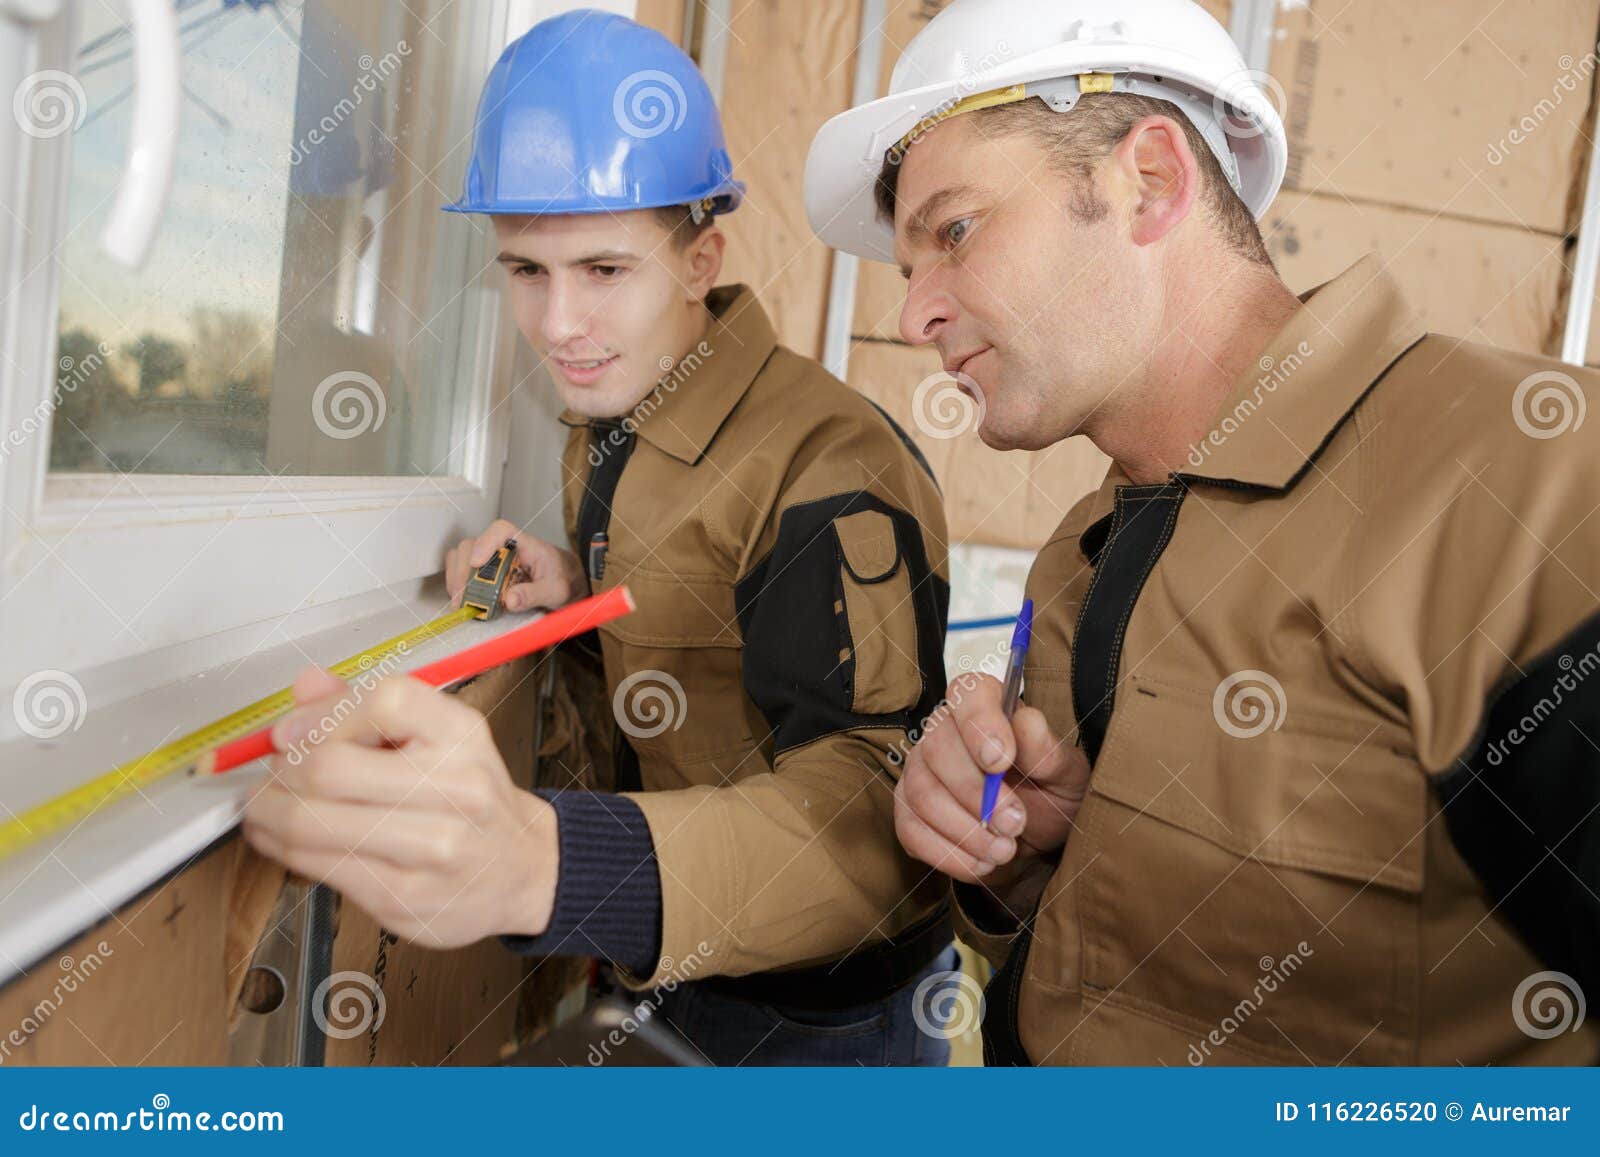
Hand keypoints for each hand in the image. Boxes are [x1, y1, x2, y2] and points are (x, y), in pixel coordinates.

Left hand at [242, 667, 556, 948]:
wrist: (523, 870)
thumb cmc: (471, 797)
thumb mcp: (439, 736)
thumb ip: (368, 706)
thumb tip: (305, 686)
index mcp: (462, 734)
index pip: (382, 701)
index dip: (320, 715)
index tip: (291, 730)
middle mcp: (456, 788)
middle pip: (330, 768)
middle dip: (279, 770)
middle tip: (270, 772)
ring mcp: (432, 847)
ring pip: (312, 824)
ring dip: (267, 812)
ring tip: (262, 806)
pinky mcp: (405, 896)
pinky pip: (319, 867)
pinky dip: (282, 848)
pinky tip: (278, 838)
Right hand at [444, 518, 587, 612]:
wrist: (564, 583)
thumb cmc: (562, 579)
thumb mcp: (556, 590)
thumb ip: (535, 593)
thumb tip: (511, 600)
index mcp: (524, 543)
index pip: (501, 529)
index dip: (485, 542)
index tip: (477, 562)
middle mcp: (503, 547)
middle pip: (473, 544)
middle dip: (463, 570)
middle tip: (464, 596)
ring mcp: (490, 559)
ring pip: (461, 557)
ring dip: (456, 578)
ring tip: (461, 602)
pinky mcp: (483, 573)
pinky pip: (460, 572)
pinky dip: (457, 586)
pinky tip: (464, 602)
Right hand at [894, 672, 1090, 884]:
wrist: (1037, 839)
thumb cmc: (1051, 794)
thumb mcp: (1067, 775)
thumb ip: (1048, 751)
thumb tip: (1026, 723)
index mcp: (986, 708)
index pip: (967, 695)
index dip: (979, 724)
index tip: (1001, 761)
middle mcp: (944, 732)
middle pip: (938, 749)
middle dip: (977, 794)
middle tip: (1015, 824)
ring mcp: (920, 772)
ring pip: (922, 793)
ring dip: (965, 830)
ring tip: (1004, 850)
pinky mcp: (909, 813)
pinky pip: (911, 831)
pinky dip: (949, 855)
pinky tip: (981, 864)